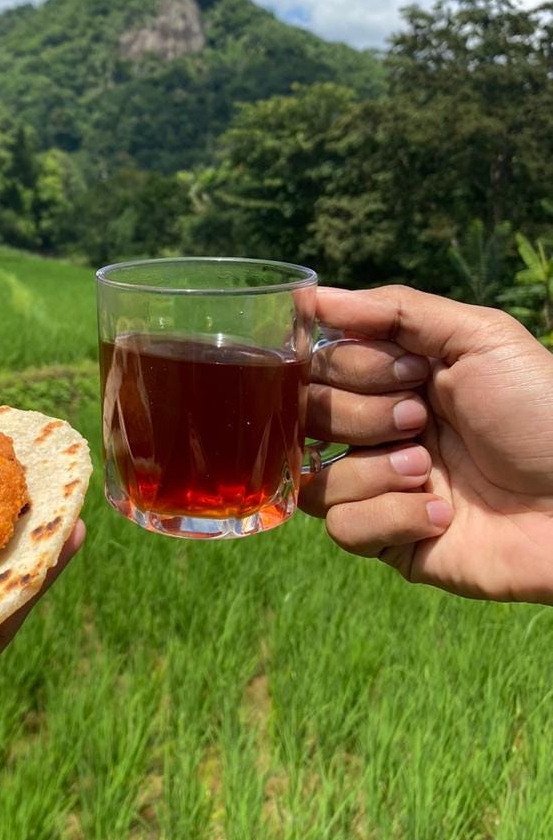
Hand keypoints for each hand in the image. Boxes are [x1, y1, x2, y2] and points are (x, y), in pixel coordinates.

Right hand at [300, 286, 552, 601]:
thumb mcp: (480, 337)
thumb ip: (395, 309)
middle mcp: (381, 433)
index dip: (353, 368)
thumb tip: (309, 296)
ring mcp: (384, 489)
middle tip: (421, 421)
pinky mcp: (392, 543)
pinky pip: (343, 529)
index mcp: (396, 380)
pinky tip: (441, 517)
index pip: (323, 365)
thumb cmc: (541, 413)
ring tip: (429, 472)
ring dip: (373, 471)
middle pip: (309, 418)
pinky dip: (389, 518)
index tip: (412, 371)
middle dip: (362, 416)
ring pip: (315, 477)